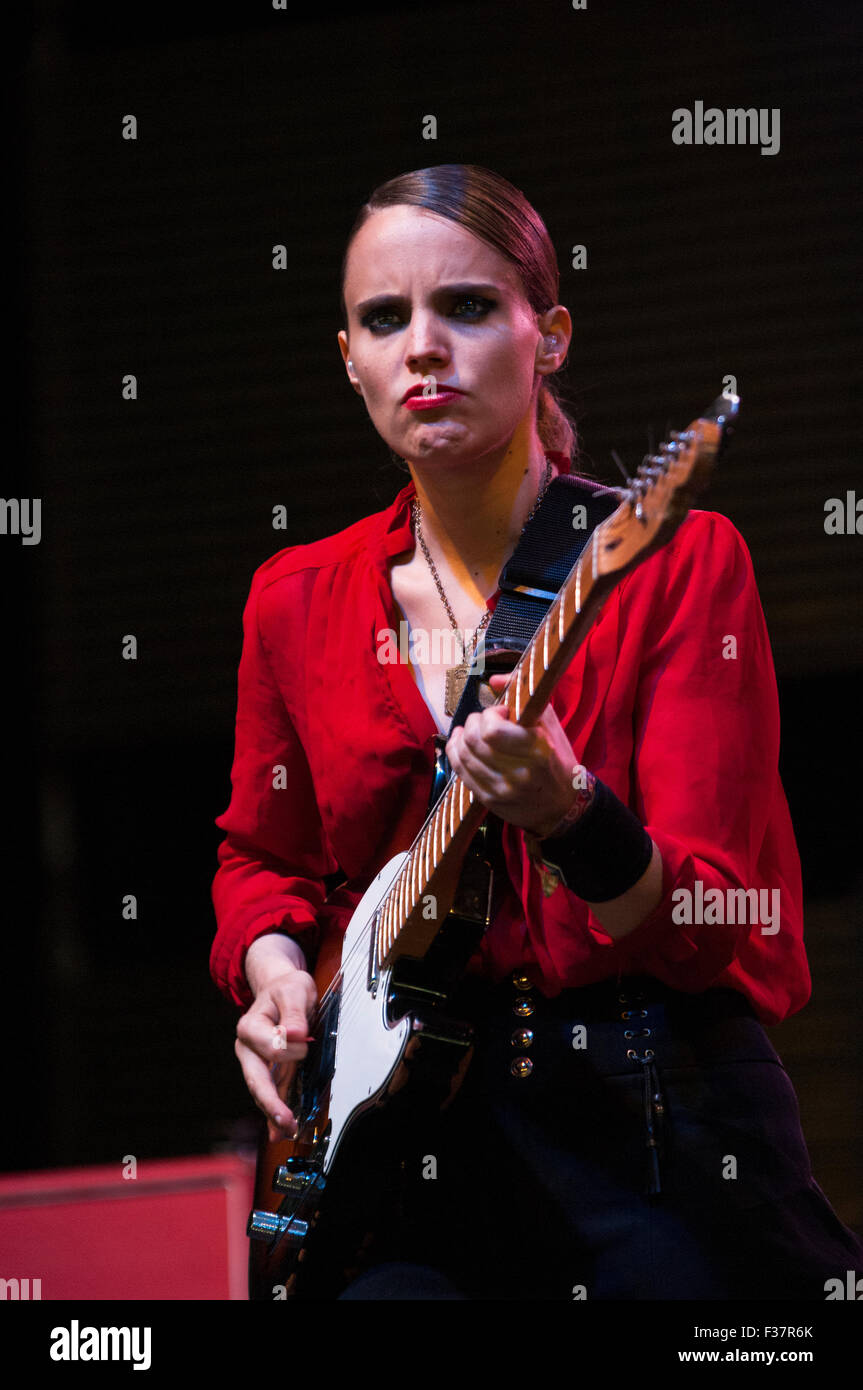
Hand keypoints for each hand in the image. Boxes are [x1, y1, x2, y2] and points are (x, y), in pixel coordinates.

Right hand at [236, 934, 317, 1143]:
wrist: (281, 988)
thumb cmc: (286, 988)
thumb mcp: (294, 989)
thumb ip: (295, 1012)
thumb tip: (297, 1034)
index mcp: (250, 1027)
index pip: (271, 1048)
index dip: (292, 1048)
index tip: (306, 1037)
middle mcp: (248, 1048)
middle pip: (257, 1080)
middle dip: (271, 1102)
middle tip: (286, 1120)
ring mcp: (257, 1062)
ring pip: (262, 1091)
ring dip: (274, 1113)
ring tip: (287, 1132)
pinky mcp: (269, 1070)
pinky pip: (271, 1093)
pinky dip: (275, 1112)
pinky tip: (277, 1132)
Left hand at [445, 671, 581, 837]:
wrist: (563, 804)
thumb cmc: (556, 757)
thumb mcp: (549, 723)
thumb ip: (524, 695)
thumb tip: (494, 679)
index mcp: (537, 750)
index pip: (492, 731)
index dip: (489, 715)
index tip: (501, 712)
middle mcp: (519, 773)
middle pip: (473, 741)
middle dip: (473, 723)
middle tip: (483, 720)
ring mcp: (503, 790)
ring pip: (463, 756)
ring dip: (461, 737)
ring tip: (469, 730)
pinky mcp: (490, 801)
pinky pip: (461, 773)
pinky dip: (456, 755)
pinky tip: (461, 745)